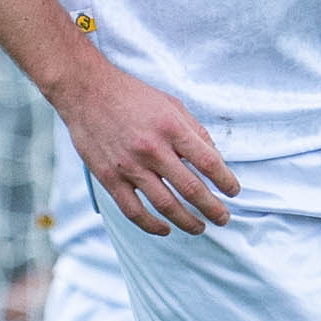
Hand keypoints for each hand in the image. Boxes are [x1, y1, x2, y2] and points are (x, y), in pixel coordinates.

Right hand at [57, 57, 238, 235]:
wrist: (86, 91)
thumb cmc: (132, 96)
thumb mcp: (171, 104)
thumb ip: (194, 131)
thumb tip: (214, 158)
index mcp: (172, 128)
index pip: (209, 163)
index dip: (226, 182)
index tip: (233, 192)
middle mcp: (153, 149)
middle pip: (192, 189)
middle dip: (213, 209)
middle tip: (223, 218)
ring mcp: (130, 166)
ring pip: (166, 206)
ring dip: (188, 222)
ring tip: (200, 228)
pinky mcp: (110, 178)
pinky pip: (134, 211)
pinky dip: (152, 226)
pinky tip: (165, 229)